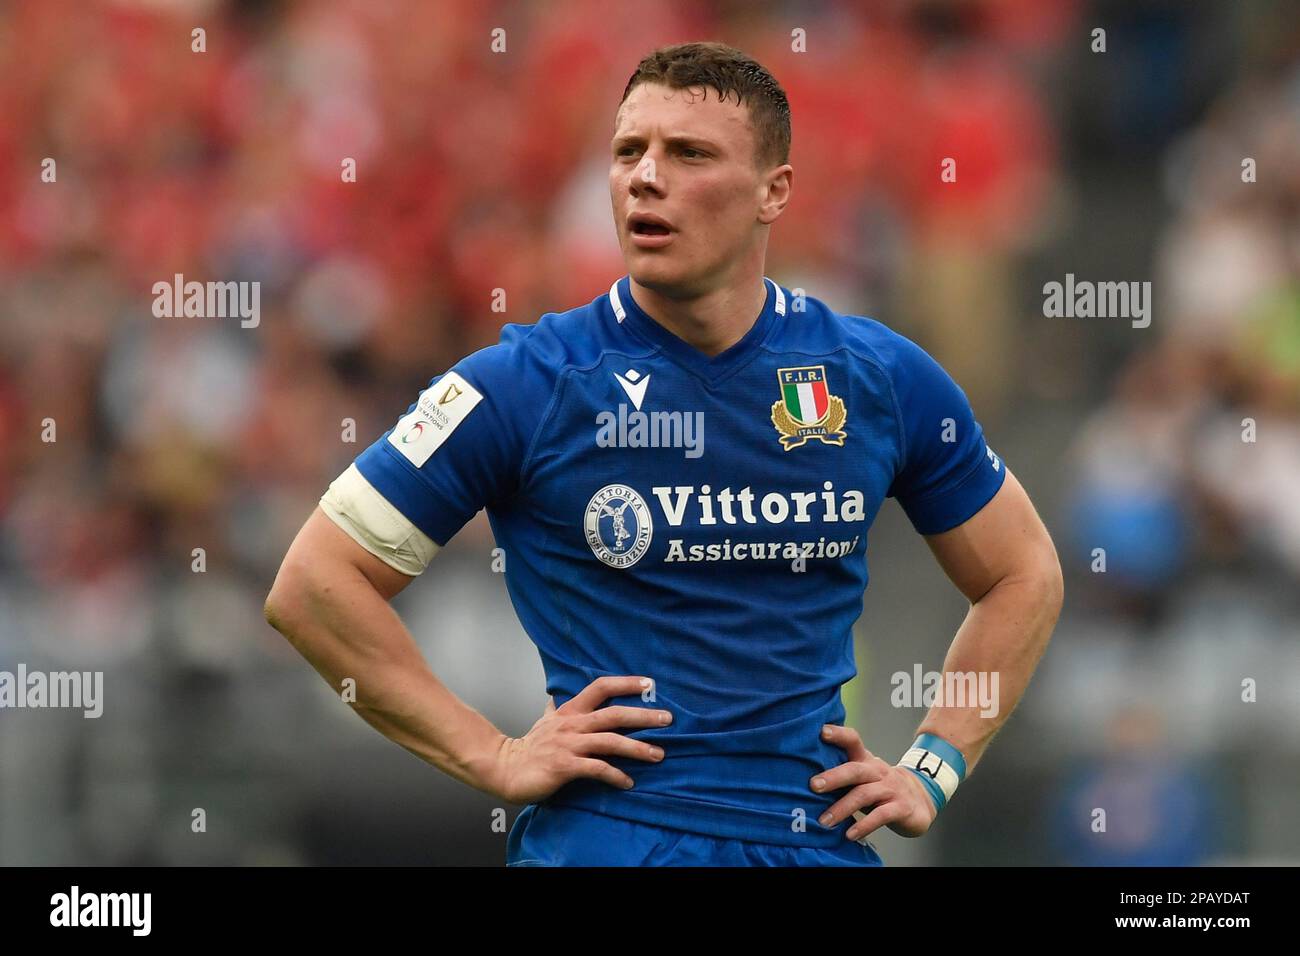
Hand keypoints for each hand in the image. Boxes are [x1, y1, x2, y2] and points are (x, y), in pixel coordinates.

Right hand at [490, 675, 670, 803]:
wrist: (507, 769)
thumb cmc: (530, 747)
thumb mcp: (543, 721)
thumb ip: (554, 709)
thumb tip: (554, 697)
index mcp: (570, 710)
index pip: (600, 687)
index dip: (625, 683)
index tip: (649, 683)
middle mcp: (572, 724)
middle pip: (613, 714)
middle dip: (643, 716)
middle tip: (668, 719)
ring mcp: (569, 745)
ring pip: (609, 742)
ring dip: (637, 748)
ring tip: (658, 755)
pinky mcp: (565, 766)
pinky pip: (596, 769)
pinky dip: (615, 775)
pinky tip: (628, 782)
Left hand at [811, 723, 937, 839]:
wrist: (920, 800)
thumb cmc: (879, 788)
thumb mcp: (862, 777)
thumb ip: (841, 774)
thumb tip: (801, 779)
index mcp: (866, 760)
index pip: (853, 741)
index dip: (838, 734)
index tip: (821, 731)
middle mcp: (878, 771)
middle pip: (855, 770)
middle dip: (833, 777)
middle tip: (813, 785)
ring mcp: (891, 788)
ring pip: (864, 795)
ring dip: (842, 808)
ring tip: (824, 821)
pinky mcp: (901, 808)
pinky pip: (881, 816)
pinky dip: (864, 826)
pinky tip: (850, 834)